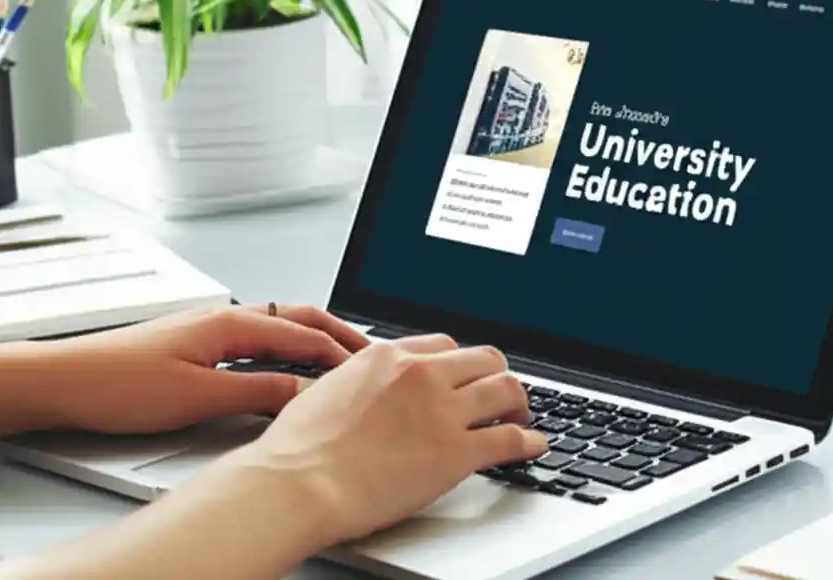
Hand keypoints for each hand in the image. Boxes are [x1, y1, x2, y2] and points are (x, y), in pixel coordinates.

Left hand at [37, 305, 367, 433]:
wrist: (63, 380)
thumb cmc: (117, 384)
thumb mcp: (198, 398)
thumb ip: (256, 393)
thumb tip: (303, 394)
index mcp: (231, 324)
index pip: (306, 334)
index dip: (344, 353)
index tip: (373, 370)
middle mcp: (224, 317)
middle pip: (299, 318)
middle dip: (339, 336)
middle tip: (371, 356)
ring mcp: (209, 328)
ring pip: (278, 327)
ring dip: (313, 340)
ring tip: (339, 362)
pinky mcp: (196, 343)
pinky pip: (257, 340)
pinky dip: (286, 349)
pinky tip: (286, 370)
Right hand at [214, 334, 546, 546]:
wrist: (298, 485)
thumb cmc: (298, 449)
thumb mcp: (325, 390)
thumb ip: (358, 382)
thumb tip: (364, 391)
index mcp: (387, 357)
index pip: (443, 346)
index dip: (459, 365)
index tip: (464, 378)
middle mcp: (420, 375)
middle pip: (483, 359)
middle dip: (495, 376)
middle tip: (500, 395)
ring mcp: (442, 412)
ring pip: (505, 390)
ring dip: (519, 403)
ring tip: (521, 417)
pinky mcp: (456, 453)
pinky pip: (511, 439)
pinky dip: (530, 441)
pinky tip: (534, 445)